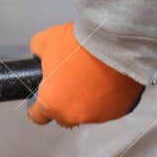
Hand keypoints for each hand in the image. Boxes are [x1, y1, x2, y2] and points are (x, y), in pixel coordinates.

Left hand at [26, 22, 143, 126]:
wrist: (116, 42)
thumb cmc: (82, 44)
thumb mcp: (48, 40)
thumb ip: (37, 50)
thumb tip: (38, 53)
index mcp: (52, 103)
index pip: (38, 116)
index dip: (38, 106)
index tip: (42, 99)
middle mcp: (73, 114)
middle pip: (63, 116)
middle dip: (63, 103)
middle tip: (70, 83)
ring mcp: (98, 115)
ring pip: (87, 113)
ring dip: (86, 100)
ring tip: (92, 78)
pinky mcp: (118, 110)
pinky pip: (109, 108)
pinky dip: (108, 98)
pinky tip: (108, 81)